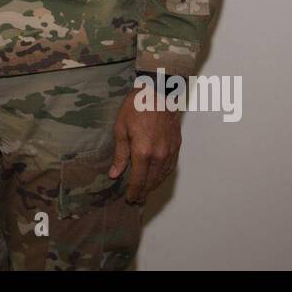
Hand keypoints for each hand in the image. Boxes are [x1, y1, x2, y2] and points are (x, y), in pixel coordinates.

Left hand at [109, 83, 181, 203]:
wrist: (158, 92)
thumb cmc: (136, 107)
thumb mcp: (121, 129)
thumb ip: (120, 154)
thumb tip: (114, 174)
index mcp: (143, 152)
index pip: (139, 180)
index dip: (134, 192)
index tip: (129, 198)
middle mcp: (159, 155)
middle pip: (152, 181)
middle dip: (143, 192)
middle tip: (136, 199)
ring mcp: (170, 151)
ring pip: (163, 176)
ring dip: (154, 186)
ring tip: (145, 192)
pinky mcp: (176, 146)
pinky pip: (170, 167)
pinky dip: (163, 176)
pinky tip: (158, 178)